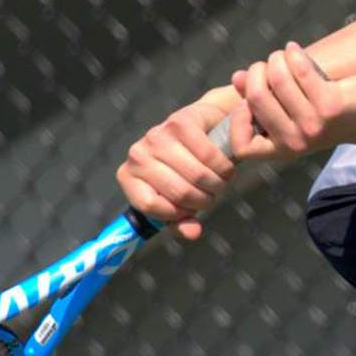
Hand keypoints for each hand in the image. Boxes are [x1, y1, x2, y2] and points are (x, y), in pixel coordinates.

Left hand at [116, 97, 235, 240]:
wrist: (204, 128)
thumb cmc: (187, 170)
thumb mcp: (181, 200)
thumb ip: (182, 220)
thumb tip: (193, 233)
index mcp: (128, 177)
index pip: (149, 205)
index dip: (176, 214)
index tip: (190, 211)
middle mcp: (137, 155)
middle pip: (178, 192)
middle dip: (204, 200)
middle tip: (213, 195)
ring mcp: (156, 136)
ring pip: (196, 175)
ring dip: (217, 184)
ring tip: (221, 183)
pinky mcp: (180, 122)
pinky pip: (208, 155)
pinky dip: (223, 167)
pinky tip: (226, 168)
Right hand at [229, 42, 355, 160]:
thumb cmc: (326, 112)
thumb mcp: (292, 111)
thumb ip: (263, 98)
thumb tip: (237, 78)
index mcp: (282, 149)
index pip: (242, 147)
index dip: (237, 119)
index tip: (248, 101)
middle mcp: (296, 141)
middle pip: (256, 98)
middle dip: (257, 72)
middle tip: (268, 65)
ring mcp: (314, 124)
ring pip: (277, 79)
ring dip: (276, 58)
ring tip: (285, 56)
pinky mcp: (331, 104)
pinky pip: (300, 70)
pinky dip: (294, 53)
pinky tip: (295, 50)